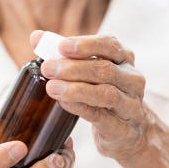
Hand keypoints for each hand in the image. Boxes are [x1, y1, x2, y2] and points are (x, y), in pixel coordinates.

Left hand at [33, 31, 151, 163]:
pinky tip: (63, 102)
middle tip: (48, 68)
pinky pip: (101, 116)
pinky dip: (80, 107)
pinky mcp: (122, 128)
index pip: (110, 45)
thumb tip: (36, 37)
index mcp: (125, 59)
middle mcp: (132, 80)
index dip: (86, 45)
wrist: (127, 130)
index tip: (62, 47)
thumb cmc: (103, 92)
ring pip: (106, 94)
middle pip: (105, 70)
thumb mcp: (89, 70)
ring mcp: (130, 105)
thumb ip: (64, 53)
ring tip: (52, 87)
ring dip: (76, 89)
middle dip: (74, 68)